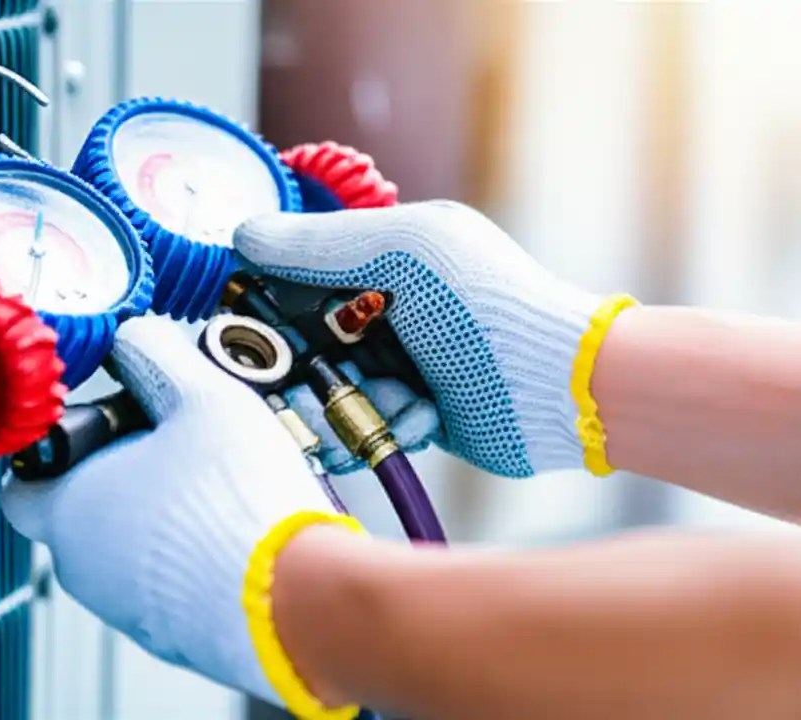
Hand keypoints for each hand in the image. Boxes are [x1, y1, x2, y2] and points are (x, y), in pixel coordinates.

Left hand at [1, 316, 424, 718]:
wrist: (300, 602)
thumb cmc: (241, 506)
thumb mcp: (203, 394)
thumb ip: (157, 354)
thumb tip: (137, 337)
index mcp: (69, 510)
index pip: (19, 485)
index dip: (53, 451)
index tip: (89, 430)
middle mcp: (85, 569)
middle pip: (83, 512)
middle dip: (125, 478)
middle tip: (176, 449)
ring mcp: (127, 611)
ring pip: (128, 552)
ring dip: (161, 520)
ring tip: (218, 491)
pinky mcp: (173, 640)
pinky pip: (168, 587)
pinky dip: (192, 561)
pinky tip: (238, 535)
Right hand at [235, 201, 633, 477]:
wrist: (556, 388)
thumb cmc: (486, 307)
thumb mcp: (402, 253)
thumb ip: (319, 244)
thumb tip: (244, 235)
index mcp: (381, 254)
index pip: (295, 268)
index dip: (265, 296)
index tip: (247, 320)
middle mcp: (383, 305)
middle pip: (300, 338)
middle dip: (301, 364)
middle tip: (309, 378)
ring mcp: (395, 359)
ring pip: (323, 388)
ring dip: (344, 401)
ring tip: (390, 400)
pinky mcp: (407, 410)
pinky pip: (357, 423)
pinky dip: (377, 424)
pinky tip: (417, 416)